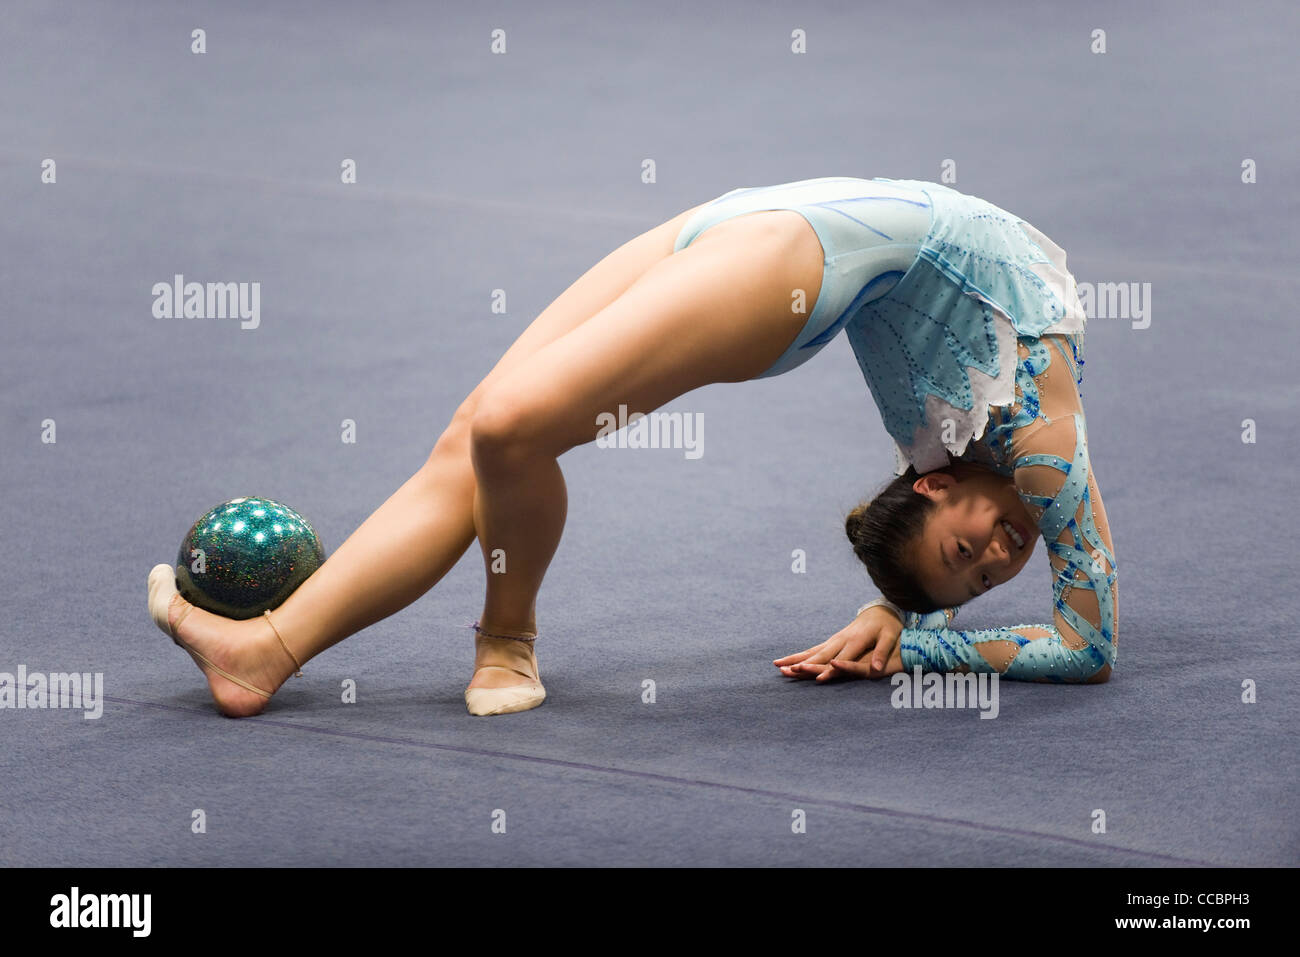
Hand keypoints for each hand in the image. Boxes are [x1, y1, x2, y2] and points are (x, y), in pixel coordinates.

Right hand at [773, 606, 905, 682]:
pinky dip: (800, 655)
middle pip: (820, 655)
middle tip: (786, 671)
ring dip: (795, 658)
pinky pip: (814, 649)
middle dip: (803, 664)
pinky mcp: (833, 640)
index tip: (817, 679)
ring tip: (777, 665)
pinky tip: (789, 661)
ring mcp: (835, 639)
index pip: (840, 659)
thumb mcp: (889, 636)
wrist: (880, 610)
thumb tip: (878, 669)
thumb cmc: (887, 625)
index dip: (829, 670)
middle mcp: (841, 640)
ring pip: (812, 651)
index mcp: (855, 640)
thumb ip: (882, 652)